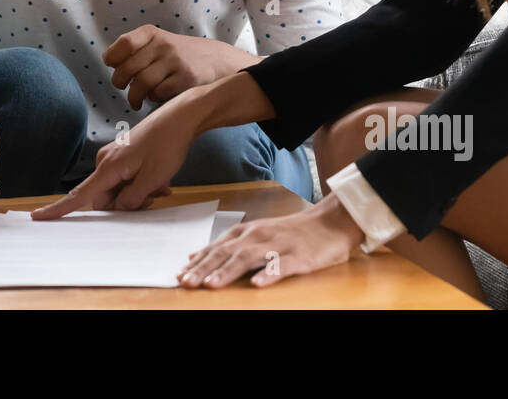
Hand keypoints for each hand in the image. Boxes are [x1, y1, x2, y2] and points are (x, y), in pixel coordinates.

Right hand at [31, 94, 202, 218]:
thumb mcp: (152, 179)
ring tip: (161, 184)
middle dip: (129, 202)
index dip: (58, 209)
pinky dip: (142, 183)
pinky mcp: (124, 155)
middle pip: (106, 198)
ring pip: (120, 190)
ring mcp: (115, 157)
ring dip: (139, 193)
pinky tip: (161, 180)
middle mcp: (106, 161)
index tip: (37, 217)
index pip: (79, 195)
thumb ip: (131, 199)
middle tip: (155, 194)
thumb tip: (118, 209)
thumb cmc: (167, 145)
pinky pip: (127, 179)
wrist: (180, 117)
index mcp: (108, 167)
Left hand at [104, 25, 261, 109]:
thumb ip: (136, 50)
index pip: (124, 43)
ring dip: (134, 96)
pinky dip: (153, 99)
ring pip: (141, 84)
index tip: (112, 65)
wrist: (217, 60)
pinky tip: (156, 97)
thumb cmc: (178, 55)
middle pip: (128, 69)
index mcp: (152, 33)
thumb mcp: (158, 43)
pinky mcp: (186, 79)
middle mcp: (164, 45)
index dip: (112, 58)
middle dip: (119, 82)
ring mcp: (176, 61)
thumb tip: (111, 64)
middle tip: (123, 87)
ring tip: (135, 100)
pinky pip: (159, 94)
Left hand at [178, 193, 365, 288]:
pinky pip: (283, 265)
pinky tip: (259, 284)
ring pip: (250, 258)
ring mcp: (279, 245)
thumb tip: (195, 257)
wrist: (329, 222)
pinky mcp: (299, 256)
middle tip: (186, 282)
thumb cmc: (290, 232)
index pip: (217, 248)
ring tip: (212, 284)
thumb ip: (227, 246)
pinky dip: (269, 273)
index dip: (198, 263)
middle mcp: (258, 236)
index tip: (179, 276)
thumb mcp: (255, 235)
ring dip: (229, 271)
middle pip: (228, 253)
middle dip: (205, 268)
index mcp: (246, 233)